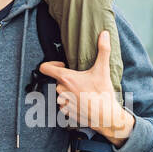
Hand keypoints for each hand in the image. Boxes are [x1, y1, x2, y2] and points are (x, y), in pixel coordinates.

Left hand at [37, 30, 134, 146]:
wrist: (107, 117)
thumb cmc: (103, 94)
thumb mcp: (103, 70)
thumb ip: (103, 50)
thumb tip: (104, 34)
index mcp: (66, 79)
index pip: (44, 68)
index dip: (52, 64)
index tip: (63, 65)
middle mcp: (61, 90)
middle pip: (57, 80)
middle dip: (67, 79)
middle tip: (81, 80)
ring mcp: (62, 102)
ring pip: (61, 92)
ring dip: (69, 91)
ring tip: (84, 92)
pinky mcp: (66, 112)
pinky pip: (64, 105)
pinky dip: (71, 102)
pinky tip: (82, 101)